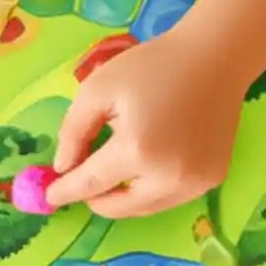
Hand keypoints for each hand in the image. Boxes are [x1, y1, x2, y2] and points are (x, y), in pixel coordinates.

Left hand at [45, 23, 253, 218]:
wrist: (215, 57)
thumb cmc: (152, 67)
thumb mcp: (98, 89)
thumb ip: (73, 132)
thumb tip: (64, 168)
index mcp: (136, 150)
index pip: (90, 184)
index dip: (66, 192)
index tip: (49, 197)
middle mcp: (168, 176)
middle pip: (117, 207)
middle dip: (93, 198)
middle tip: (81, 182)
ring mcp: (194, 183)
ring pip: (142, 208)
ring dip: (121, 196)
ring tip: (114, 167)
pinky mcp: (210, 181)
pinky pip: (167, 198)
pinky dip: (149, 190)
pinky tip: (146, 164)